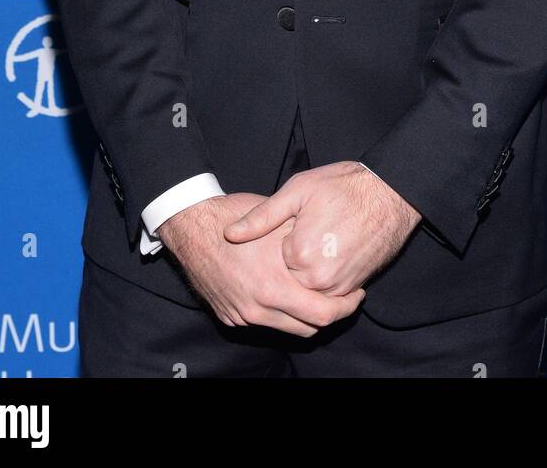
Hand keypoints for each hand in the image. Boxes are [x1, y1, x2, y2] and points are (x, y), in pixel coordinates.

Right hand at [158, 192, 365, 335]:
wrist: (190, 227)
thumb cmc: (233, 218)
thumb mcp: (277, 223)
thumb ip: (307, 244)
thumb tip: (336, 253)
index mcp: (273, 287)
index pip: (323, 314)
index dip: (346, 306)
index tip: (355, 293)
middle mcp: (258, 308)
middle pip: (308, 328)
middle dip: (330, 315)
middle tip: (342, 297)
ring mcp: (242, 316)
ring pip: (287, 329)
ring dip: (304, 315)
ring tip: (315, 293)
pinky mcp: (230, 317)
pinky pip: (263, 322)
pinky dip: (279, 312)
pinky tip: (284, 290)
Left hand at [223, 162, 421, 296]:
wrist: (390, 195)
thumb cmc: (343, 186)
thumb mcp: (297, 191)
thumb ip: (262, 217)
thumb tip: (230, 235)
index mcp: (299, 255)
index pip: (270, 263)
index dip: (275, 243)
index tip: (287, 225)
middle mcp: (318, 279)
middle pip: (287, 284)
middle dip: (288, 264)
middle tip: (304, 234)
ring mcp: (339, 287)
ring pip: (307, 294)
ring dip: (304, 277)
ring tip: (315, 243)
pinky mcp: (355, 287)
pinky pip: (328, 296)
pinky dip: (322, 282)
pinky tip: (326, 253)